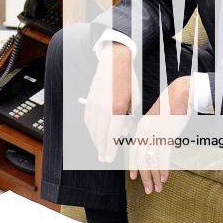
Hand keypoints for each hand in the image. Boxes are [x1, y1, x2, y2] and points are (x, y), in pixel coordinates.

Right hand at [84, 42, 134, 162]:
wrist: (114, 63)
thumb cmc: (129, 82)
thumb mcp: (135, 101)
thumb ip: (129, 119)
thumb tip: (124, 133)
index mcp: (117, 109)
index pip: (112, 135)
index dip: (111, 149)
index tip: (109, 159)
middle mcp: (103, 108)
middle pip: (100, 135)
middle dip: (102, 149)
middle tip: (103, 159)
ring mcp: (94, 105)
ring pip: (92, 128)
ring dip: (96, 141)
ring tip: (100, 149)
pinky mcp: (89, 101)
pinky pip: (88, 119)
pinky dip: (90, 129)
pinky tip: (94, 135)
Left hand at [129, 76, 190, 193]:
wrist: (180, 93)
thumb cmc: (170, 107)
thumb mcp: (156, 119)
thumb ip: (152, 133)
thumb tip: (153, 147)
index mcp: (141, 127)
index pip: (134, 151)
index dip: (133, 166)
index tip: (133, 178)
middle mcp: (145, 131)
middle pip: (141, 159)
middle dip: (144, 177)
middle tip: (148, 190)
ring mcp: (156, 133)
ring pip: (151, 160)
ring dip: (154, 177)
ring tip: (157, 188)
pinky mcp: (167, 134)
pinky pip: (163, 156)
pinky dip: (163, 169)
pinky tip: (164, 178)